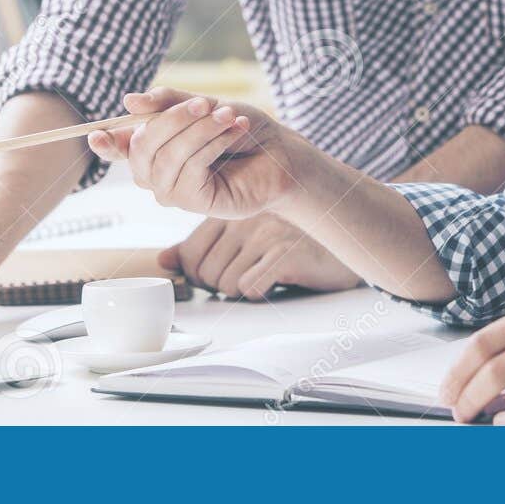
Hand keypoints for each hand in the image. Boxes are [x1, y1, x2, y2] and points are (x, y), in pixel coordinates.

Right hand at [89, 88, 306, 219]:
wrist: (279, 153)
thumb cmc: (240, 127)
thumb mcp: (205, 105)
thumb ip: (168, 102)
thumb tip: (129, 102)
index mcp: (153, 147)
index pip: (118, 148)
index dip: (105, 143)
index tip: (97, 132)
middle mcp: (156, 172)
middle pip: (142, 146)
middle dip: (173, 119)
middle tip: (206, 103)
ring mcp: (172, 191)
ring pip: (167, 157)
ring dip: (199, 131)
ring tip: (229, 116)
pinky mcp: (193, 202)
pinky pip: (189, 170)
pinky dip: (212, 146)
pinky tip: (233, 134)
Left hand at [161, 211, 361, 299]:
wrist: (342, 240)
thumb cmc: (288, 242)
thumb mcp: (243, 240)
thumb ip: (202, 247)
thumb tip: (163, 260)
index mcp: (231, 211)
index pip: (190, 253)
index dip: (197, 275)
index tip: (217, 276)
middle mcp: (245, 217)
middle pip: (204, 271)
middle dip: (218, 287)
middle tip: (243, 278)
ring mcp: (265, 232)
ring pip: (225, 284)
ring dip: (240, 291)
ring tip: (260, 276)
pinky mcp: (285, 250)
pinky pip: (250, 287)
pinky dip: (259, 292)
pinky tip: (274, 279)